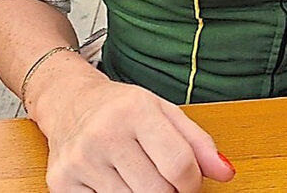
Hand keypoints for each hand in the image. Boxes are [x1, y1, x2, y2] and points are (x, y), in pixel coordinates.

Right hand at [36, 73, 233, 192]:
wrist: (67, 101)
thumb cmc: (120, 109)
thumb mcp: (164, 112)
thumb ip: (199, 143)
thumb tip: (225, 172)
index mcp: (133, 110)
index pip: (181, 168)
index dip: (192, 182)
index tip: (185, 178)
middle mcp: (102, 132)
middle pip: (158, 192)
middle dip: (167, 191)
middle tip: (158, 176)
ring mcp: (80, 159)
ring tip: (133, 175)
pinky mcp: (61, 180)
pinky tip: (109, 180)